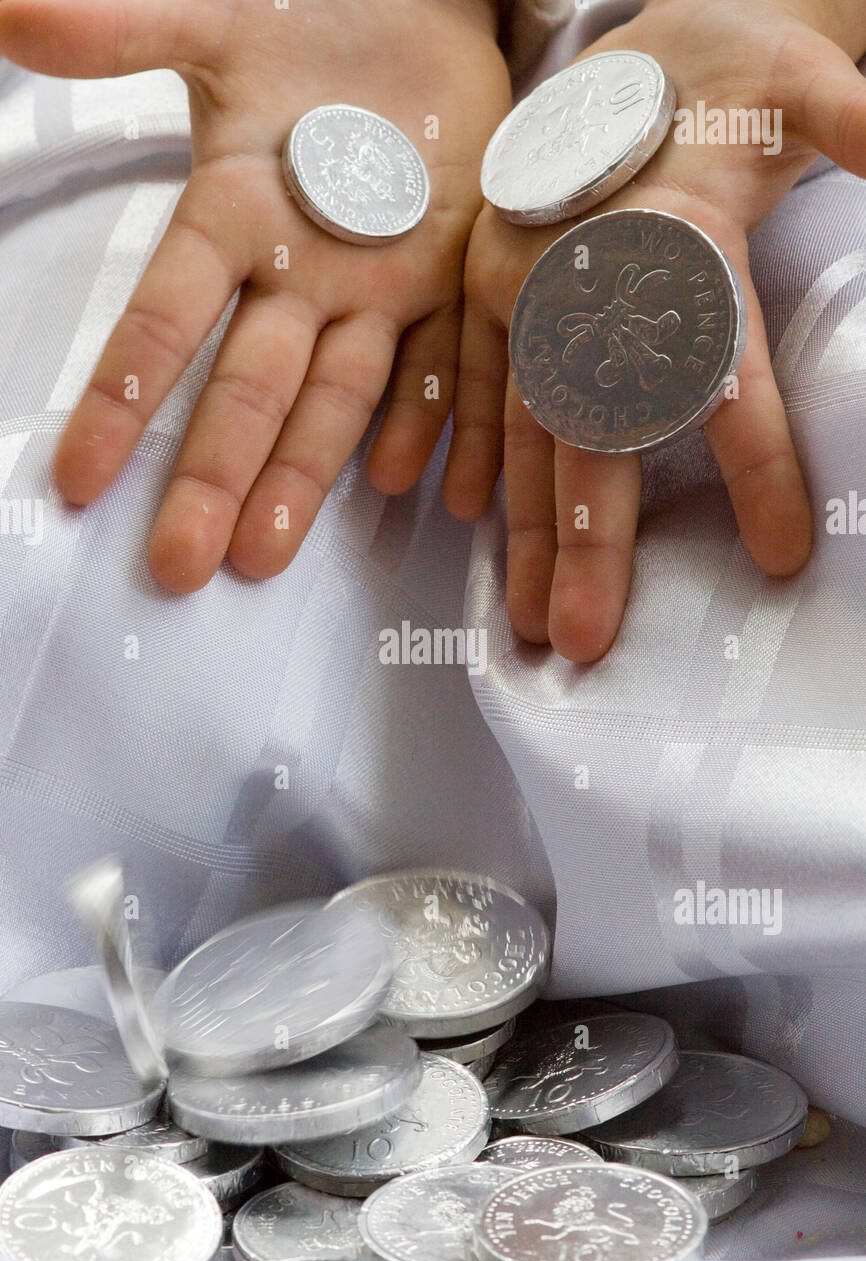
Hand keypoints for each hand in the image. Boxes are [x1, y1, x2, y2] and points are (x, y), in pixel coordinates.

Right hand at [0, 0, 510, 589]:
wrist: (422, 16)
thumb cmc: (314, 23)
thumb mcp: (218, 17)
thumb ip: (124, 27)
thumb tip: (14, 14)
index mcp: (234, 216)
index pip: (162, 321)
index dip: (122, 397)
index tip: (79, 481)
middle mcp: (301, 274)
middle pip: (248, 389)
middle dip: (214, 476)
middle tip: (181, 564)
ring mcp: (382, 287)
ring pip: (339, 397)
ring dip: (305, 476)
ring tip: (267, 555)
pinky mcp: (456, 281)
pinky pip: (446, 362)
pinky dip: (434, 419)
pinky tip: (411, 485)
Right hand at [443, 0, 865, 660]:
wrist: (632, 50)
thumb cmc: (725, 76)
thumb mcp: (802, 84)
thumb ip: (854, 124)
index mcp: (671, 232)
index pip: (722, 369)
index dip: (756, 464)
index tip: (777, 553)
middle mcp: (581, 272)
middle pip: (590, 426)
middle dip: (586, 540)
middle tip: (584, 638)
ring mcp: (523, 284)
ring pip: (525, 424)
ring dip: (525, 527)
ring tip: (528, 618)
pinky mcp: (489, 288)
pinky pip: (475, 382)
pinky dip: (473, 452)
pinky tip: (466, 519)